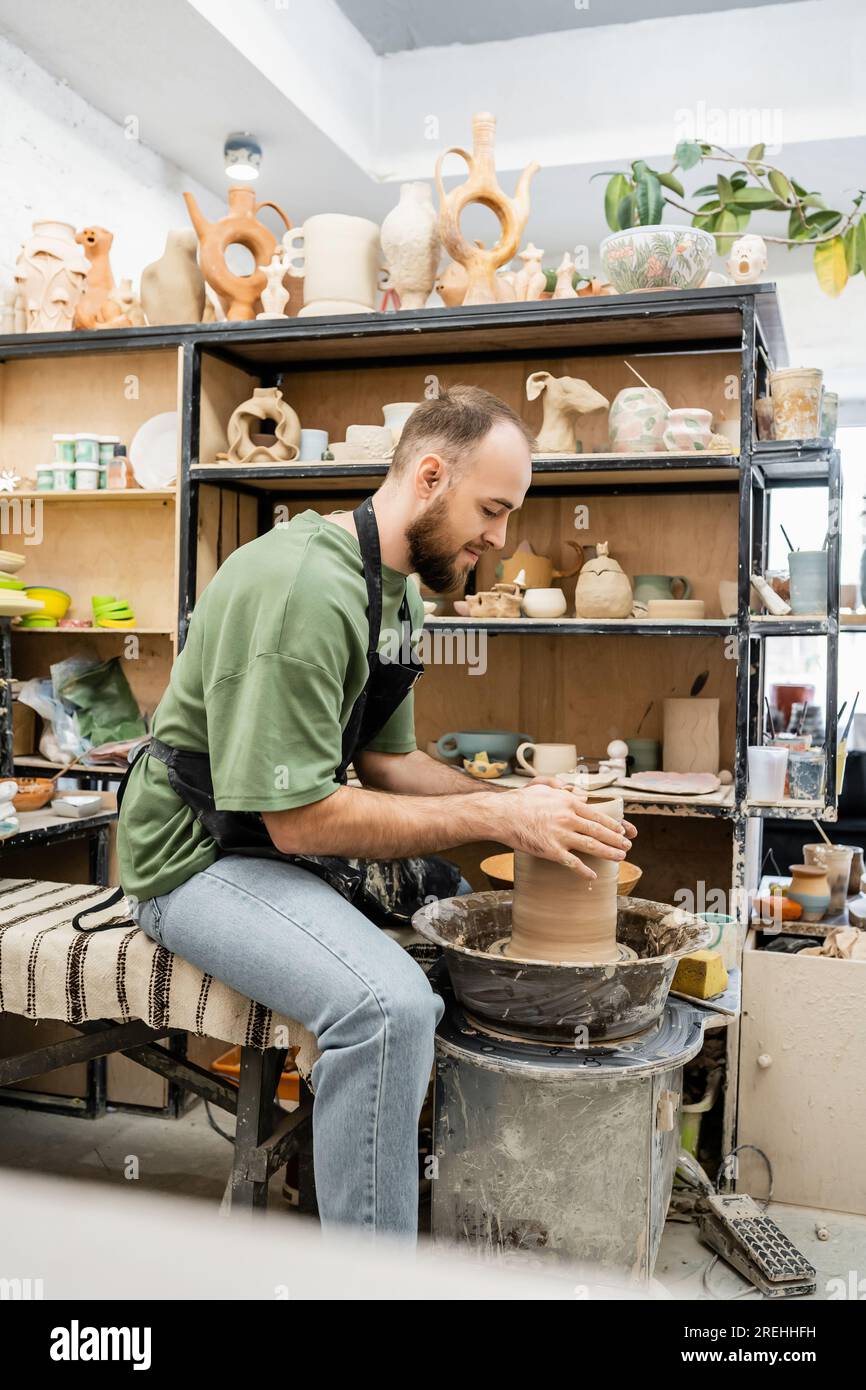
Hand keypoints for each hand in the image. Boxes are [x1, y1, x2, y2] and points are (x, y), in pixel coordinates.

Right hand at [497, 784, 632, 878]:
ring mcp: (561, 836)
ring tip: (620, 857)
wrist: (502, 815)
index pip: (596, 815)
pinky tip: (593, 876)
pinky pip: (572, 863)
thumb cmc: (520, 800)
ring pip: (591, 846)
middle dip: (616, 840)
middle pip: (598, 831)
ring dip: (608, 853)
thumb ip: (563, 789)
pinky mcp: (551, 851)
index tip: (622, 830)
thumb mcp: (544, 786)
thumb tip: (581, 795)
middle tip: (627, 846)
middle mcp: (568, 818)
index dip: (611, 824)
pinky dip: (584, 871)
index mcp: (568, 803)